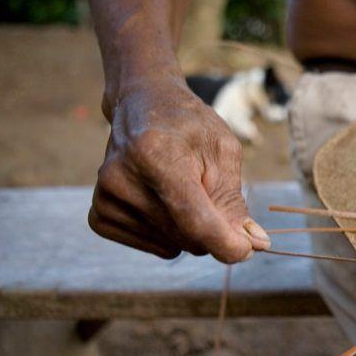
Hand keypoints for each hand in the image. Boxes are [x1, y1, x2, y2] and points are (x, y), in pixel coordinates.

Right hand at [88, 75, 270, 261]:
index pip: (193, 218)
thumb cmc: (189, 128)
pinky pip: (152, 248)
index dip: (225, 242)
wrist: (142, 106)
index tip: (249, 249)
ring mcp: (105, 198)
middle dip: (213, 229)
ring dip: (191, 231)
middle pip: (186, 235)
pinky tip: (166, 204)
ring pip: (172, 246)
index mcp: (155, 154)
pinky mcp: (99, 215)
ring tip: (183, 190)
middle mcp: (121, 177)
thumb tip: (255, 245)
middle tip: (213, 194)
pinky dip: (169, 236)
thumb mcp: (223, 152)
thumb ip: (234, 201)